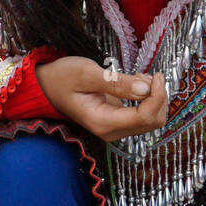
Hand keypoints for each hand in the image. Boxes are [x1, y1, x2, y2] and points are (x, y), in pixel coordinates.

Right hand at [36, 57, 167, 142]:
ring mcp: (117, 127)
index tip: (157, 75)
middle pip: (153, 121)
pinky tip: (135, 82)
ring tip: (136, 76)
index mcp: (103, 122)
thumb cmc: (62, 77)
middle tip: (144, 74)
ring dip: (153, 96)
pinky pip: (144, 114)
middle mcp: (112, 131)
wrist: (47, 85)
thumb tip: (145, 88)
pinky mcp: (119, 121)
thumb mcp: (86, 74)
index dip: (157, 96)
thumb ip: (116, 83)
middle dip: (157, 96)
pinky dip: (148, 97)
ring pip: (152, 118)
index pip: (145, 117)